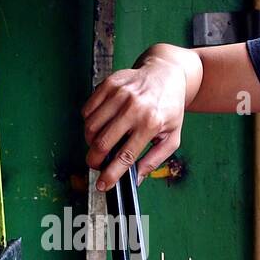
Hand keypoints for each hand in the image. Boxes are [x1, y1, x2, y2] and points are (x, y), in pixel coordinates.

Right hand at [81, 55, 186, 191]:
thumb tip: (136, 180)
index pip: (125, 155)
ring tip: (99, 144)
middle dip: (94, 160)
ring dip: (91, 142)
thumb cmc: (169, 108)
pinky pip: (87, 110)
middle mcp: (134, 107)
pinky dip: (88, 122)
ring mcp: (119, 94)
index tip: (102, 185)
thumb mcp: (172, 137)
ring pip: (91, 127)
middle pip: (103, 142)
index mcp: (151, 123)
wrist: (166, 73)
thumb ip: (155, 160)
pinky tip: (99, 125)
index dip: (111, 174)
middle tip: (96, 165)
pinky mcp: (108, 84)